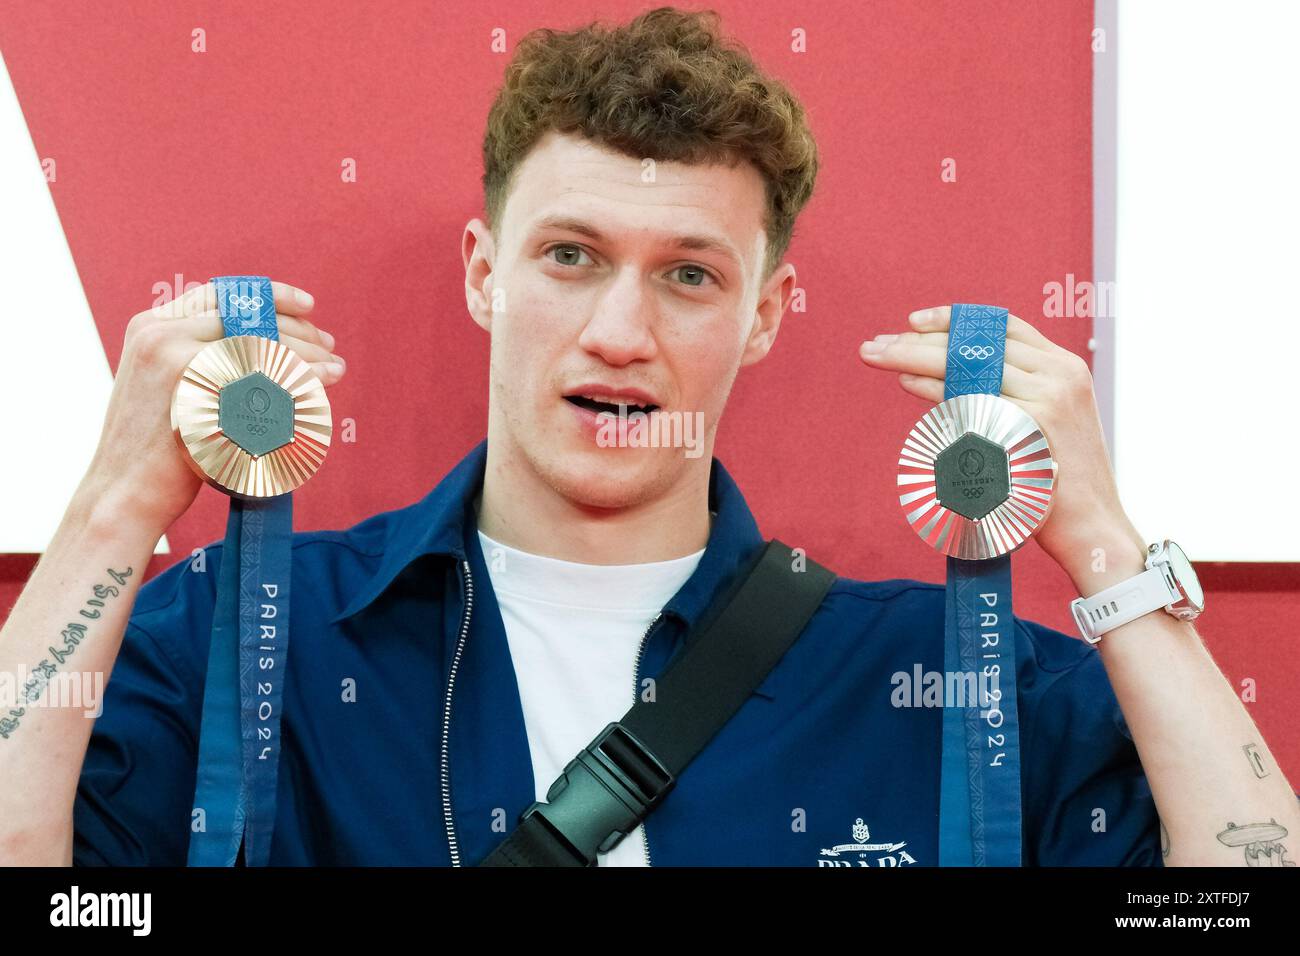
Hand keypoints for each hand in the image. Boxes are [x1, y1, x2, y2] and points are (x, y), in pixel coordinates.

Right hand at [79, 280, 345, 534]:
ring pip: (261, 344)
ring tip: (336, 368)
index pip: (221, 295)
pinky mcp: (195, 388)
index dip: (271, 296)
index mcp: (151, 327)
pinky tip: (321, 384)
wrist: (123, 495)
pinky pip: (263, 376)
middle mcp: (160, 333)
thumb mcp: (163, 387)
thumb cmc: (155, 452)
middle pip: (248, 317)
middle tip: (328, 345)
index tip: (308, 307)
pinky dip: (299, 377)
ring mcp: (174, 357)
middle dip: (299, 331)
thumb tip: (259, 346)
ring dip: (308, 354)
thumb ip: (195, 358)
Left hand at [858, 306, 1144, 578]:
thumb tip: (947, 374)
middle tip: (876, 344)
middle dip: (919, 340)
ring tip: (878, 356)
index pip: (1004, 326)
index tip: (913, 321)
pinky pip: (969, 400)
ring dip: (915, 357)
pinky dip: (934, 389)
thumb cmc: (1058, 482)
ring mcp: (1047, 399)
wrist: (1093, 528)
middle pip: (976, 343)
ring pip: (967, 366)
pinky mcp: (1030, 427)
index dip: (956, 319)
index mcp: (1064, 367)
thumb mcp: (1044, 421)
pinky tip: (906, 383)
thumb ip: (1013, 392)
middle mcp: (1059, 374)